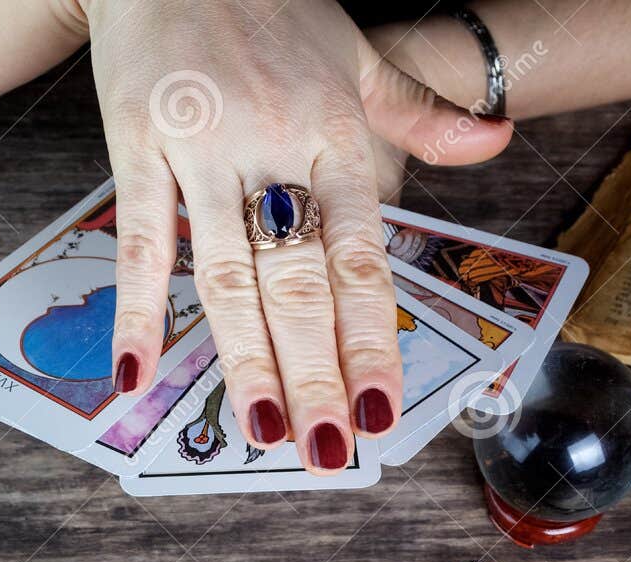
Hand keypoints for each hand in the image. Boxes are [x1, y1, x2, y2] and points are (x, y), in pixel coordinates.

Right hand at [79, 0, 510, 472]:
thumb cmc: (270, 6)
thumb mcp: (356, 51)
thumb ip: (420, 113)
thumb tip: (495, 143)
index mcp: (333, 129)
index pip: (359, 257)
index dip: (371, 339)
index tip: (384, 410)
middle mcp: (271, 144)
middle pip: (297, 282)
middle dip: (316, 372)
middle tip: (330, 450)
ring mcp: (201, 148)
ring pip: (227, 274)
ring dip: (246, 360)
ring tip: (267, 431)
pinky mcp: (136, 143)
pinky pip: (141, 240)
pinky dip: (138, 311)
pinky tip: (139, 378)